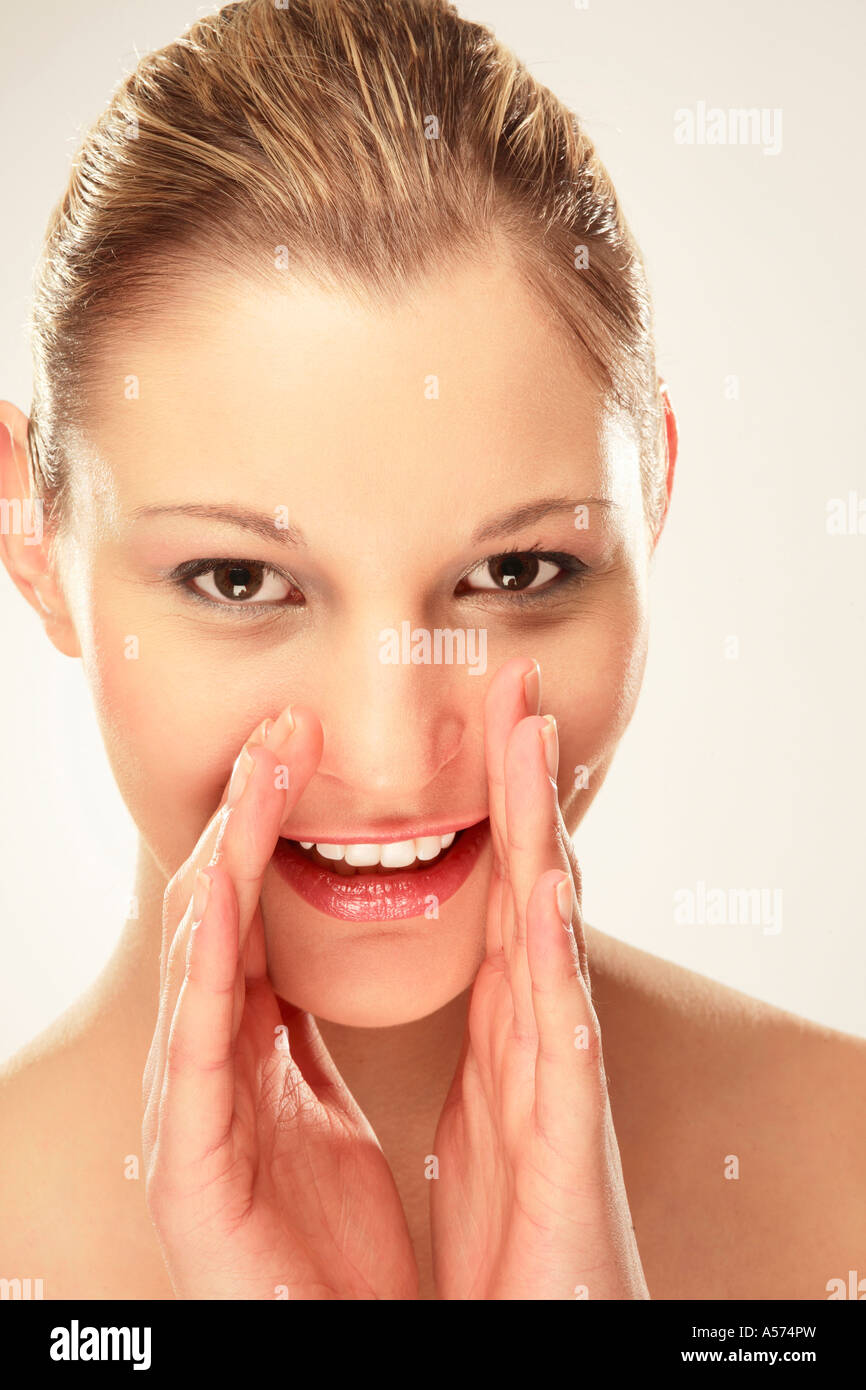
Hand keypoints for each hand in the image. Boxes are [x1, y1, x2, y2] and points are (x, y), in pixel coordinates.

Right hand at [141, 706, 417, 1299]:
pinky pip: (201, 1042)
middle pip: (221, 908)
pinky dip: (211, 959)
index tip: (308, 740)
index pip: (253, 907)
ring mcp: (193, 1109)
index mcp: (246, 1047)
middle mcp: (208, 1064)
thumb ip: (297, 1022)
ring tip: (262, 769)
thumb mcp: (314, 1100)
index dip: (273, 822)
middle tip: (287, 724)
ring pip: (202, 954)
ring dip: (228, 853)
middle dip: (248, 812)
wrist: (330, 1348)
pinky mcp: (193, 1164)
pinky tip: (222, 890)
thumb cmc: (323, 1240)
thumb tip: (294, 940)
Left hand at [430, 658, 648, 1299]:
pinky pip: (554, 1035)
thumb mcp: (477, 1126)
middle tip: (512, 684)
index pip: (494, 898)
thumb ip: (473, 1047)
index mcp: (502, 1039)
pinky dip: (549, 957)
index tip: (476, 725)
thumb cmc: (516, 1251)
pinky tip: (545, 889)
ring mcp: (556, 1084)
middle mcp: (535, 1042)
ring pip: (544, 932)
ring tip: (530, 737)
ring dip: (539, 830)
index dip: (487, 811)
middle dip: (519, 783)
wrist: (536, 1343)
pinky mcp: (564, 1145)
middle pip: (527, 886)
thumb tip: (460, 978)